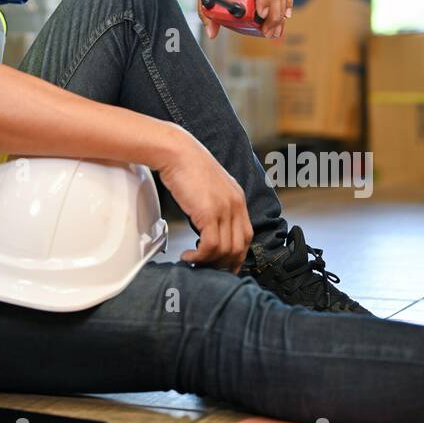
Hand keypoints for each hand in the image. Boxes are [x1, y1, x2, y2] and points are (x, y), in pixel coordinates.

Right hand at [156, 128, 253, 273]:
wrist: (177, 152)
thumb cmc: (187, 166)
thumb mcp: (210, 186)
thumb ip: (215, 205)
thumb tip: (208, 226)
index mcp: (238, 199)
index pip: (247, 237)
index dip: (237, 256)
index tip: (225, 265)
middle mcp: (236, 205)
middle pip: (239, 247)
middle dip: (225, 264)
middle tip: (208, 270)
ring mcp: (224, 209)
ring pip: (225, 250)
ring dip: (209, 262)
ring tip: (194, 262)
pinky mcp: (209, 213)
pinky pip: (211, 246)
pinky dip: (200, 257)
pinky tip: (188, 256)